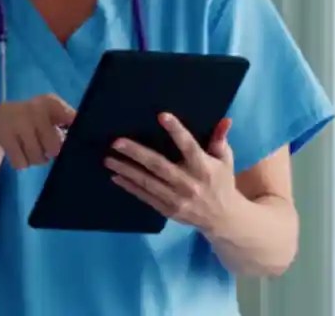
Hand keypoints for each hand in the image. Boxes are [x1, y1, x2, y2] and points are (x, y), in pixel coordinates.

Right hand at [0, 94, 75, 168]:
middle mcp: (36, 109)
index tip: (68, 140)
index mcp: (51, 103)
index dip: (73, 134)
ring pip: (37, 158)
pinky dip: (21, 163)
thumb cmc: (32, 121)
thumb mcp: (50, 116)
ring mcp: (18, 121)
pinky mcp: (4, 135)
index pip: (71, 118)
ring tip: (29, 147)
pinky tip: (17, 150)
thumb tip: (83, 143)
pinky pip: (21, 163)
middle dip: (50, 152)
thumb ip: (68, 125)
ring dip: (35, 159)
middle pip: (55, 148)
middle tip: (43, 145)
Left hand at [105, 113, 238, 232]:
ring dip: (126, 170)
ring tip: (108, 159)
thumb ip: (220, 140)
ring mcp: (177, 199)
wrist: (223, 219)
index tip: (162, 116)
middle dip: (136, 153)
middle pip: (159, 166)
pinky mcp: (168, 210)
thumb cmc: (222, 182)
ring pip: (148, 182)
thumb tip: (224, 119)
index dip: (176, 131)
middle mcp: (189, 184)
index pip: (190, 147)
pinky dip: (130, 187)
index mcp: (204, 168)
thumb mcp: (225, 160)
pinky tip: (116, 176)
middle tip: (116, 142)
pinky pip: (145, 197)